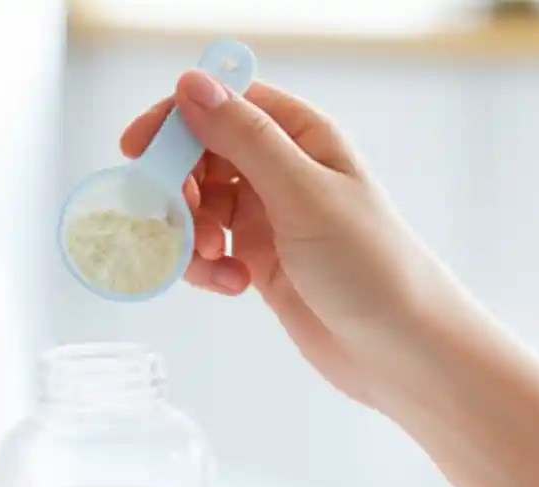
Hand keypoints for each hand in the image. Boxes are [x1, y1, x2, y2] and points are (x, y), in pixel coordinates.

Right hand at [122, 71, 466, 404]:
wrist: (401, 351)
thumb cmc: (371, 266)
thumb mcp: (303, 193)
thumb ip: (245, 138)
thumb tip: (192, 84)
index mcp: (301, 136)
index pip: (224, 103)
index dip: (176, 120)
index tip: (137, 150)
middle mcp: (282, 169)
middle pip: (200, 156)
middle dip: (178, 190)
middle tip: (179, 224)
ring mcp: (269, 216)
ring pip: (197, 206)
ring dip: (190, 234)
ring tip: (214, 264)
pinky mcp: (260, 260)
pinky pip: (208, 249)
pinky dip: (206, 267)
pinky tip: (232, 286)